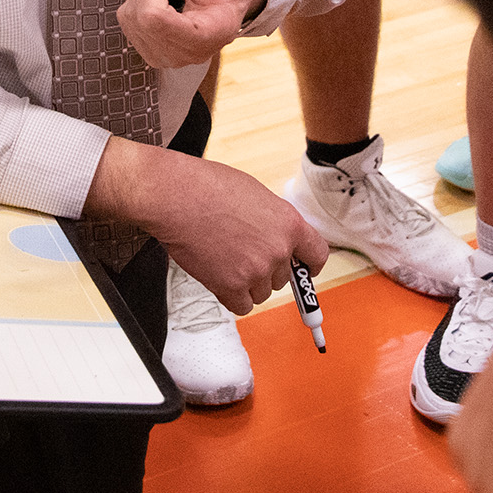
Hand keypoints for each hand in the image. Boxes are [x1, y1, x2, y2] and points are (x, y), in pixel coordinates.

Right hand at [86, 138, 326, 315]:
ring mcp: (255, 270)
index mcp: (289, 223)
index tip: (304, 269)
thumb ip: (273, 220)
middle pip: (283, 277)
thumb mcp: (255, 194)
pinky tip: (218, 276)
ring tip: (224, 258)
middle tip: (241, 253)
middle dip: (266, 270)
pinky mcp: (231, 286)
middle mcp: (278, 250)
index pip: (317, 254)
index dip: (309, 264)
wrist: (175, 196)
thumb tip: (278, 238)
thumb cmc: (208, 186)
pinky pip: (242, 306)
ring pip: (262, 293)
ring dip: (247, 283)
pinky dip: (231, 296)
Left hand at [116, 0, 267, 68]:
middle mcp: (187, 53)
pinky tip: (161, 3)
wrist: (220, 3)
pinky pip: (126, 20)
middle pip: (141, 16)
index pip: (158, 21)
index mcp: (211, 34)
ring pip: (131, 16)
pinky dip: (137, 3)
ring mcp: (166, 57)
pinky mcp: (150, 52)